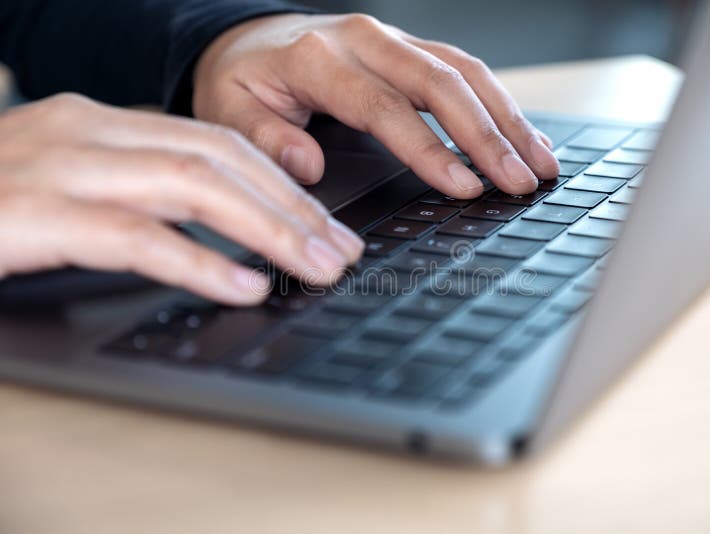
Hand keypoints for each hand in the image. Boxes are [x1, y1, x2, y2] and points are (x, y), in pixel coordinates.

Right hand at [0, 94, 363, 304]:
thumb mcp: (70, 187)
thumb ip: (139, 197)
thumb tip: (223, 237)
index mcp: (102, 126)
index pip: (216, 144)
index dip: (280, 185)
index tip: (325, 224)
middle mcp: (86, 133)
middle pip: (219, 161)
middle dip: (291, 208)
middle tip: (340, 250)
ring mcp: (57, 168)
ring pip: (191, 187)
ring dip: (267, 230)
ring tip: (316, 267)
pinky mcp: (31, 213)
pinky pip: (134, 236)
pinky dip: (197, 261)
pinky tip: (242, 286)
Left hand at [193, 13, 558, 197]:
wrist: (246, 40)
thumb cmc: (242, 80)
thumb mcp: (228, 111)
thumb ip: (265, 138)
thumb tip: (308, 166)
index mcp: (319, 58)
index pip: (385, 107)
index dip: (429, 149)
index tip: (463, 186)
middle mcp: (364, 40)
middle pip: (441, 83)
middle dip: (489, 136)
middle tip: (522, 180)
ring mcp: (391, 40)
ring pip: (463, 72)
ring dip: (507, 118)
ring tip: (540, 162)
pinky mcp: (408, 49)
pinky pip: (462, 69)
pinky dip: (497, 104)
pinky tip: (521, 134)